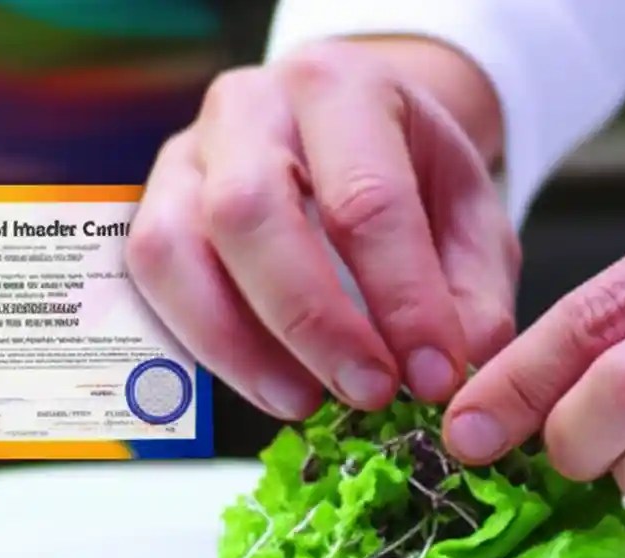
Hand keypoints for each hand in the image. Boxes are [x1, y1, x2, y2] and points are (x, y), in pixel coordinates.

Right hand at [126, 39, 517, 418]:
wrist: (354, 130)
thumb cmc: (412, 172)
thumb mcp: (471, 214)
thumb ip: (473, 292)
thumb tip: (450, 370)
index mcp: (342, 88)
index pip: (365, 197)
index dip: (403, 299)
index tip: (435, 375)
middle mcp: (249, 106)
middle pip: (250, 212)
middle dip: (312, 321)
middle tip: (368, 393)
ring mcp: (186, 153)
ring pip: (174, 247)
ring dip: (237, 343)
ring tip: (305, 402)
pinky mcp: (153, 205)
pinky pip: (151, 281)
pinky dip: (200, 343)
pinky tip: (261, 381)